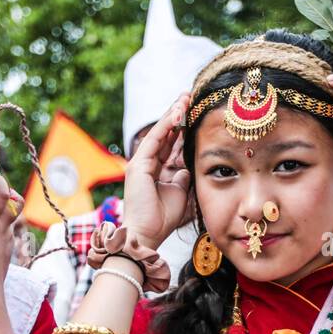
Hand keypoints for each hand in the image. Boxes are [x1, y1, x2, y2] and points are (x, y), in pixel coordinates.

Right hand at [122, 95, 191, 248]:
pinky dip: (166, 125)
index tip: (195, 114)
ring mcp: (140, 164)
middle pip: (165, 135)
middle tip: (190, 97)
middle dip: (177, 116)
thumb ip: (184, 178)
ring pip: (159, 133)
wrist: (146, 235)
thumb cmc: (162, 220)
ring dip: (172, 115)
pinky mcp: (137, 166)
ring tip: (185, 98)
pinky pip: (154, 140)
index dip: (182, 130)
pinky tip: (177, 112)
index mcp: (157, 173)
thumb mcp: (181, 194)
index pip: (171, 145)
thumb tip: (189, 166)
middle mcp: (147, 165)